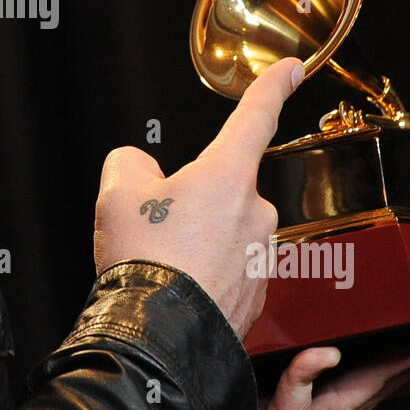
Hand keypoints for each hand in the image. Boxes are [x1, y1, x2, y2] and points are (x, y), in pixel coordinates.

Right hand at [93, 55, 303, 336]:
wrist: (160, 339)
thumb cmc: (144, 265)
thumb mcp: (116, 195)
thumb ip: (130, 164)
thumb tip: (140, 170)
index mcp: (226, 176)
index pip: (256, 117)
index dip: (273, 86)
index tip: (292, 69)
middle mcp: (255, 212)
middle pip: (225, 188)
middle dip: (194, 201)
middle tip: (156, 227)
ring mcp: (260, 255)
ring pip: (226, 232)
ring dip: (199, 241)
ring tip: (164, 265)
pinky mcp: (257, 294)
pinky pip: (230, 269)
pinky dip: (206, 274)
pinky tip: (179, 288)